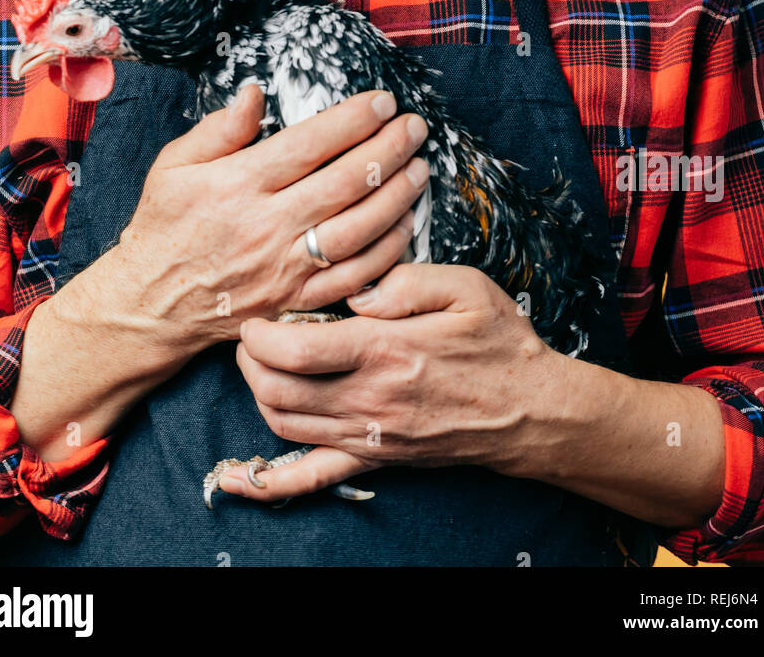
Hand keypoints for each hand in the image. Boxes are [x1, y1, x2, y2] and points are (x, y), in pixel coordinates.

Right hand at [114, 85, 430, 352]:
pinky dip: (387, 250)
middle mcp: (267, 225)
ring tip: (420, 168)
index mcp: (239, 184)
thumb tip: (255, 94)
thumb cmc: (164, 227)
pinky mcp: (295, 301)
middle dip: (389, 149)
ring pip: (359, 229)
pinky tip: (405, 224)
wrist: (148, 304)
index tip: (383, 101)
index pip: (310, 144)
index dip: (353, 120)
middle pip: (345, 182)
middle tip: (416, 126)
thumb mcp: (174, 166)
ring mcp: (285, 268)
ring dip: (397, 197)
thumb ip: (219, 129)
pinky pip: (354, 277)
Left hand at [219, 262, 565, 502]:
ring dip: (257, 396)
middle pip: (278, 390)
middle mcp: (372, 399)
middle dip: (249, 361)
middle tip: (250, 335)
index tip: (255, 315)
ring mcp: (370, 436)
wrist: (532, 411)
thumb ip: (407, 280)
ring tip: (258, 366)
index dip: (261, 332)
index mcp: (389, 351)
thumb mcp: (467, 288)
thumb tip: (358, 292)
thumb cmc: (500, 343)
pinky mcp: (375, 459)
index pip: (298, 349)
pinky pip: (310, 479)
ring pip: (284, 426)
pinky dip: (265, 483)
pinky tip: (231, 480)